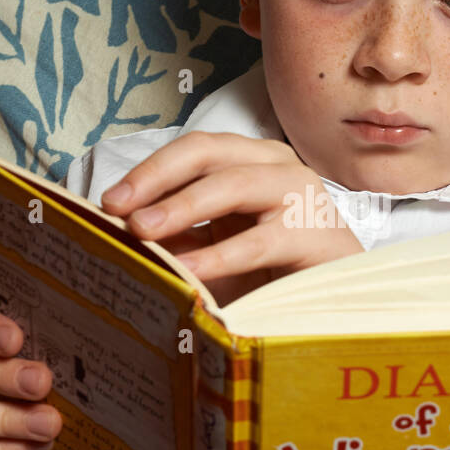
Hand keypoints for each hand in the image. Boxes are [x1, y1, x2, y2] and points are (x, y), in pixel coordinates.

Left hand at [100, 132, 364, 305]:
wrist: (340, 299)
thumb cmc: (275, 272)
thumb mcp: (217, 246)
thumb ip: (179, 234)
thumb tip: (120, 231)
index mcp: (250, 160)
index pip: (193, 150)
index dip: (149, 169)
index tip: (109, 200)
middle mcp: (275, 166)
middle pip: (207, 153)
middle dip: (155, 177)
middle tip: (116, 207)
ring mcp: (299, 194)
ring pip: (232, 185)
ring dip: (182, 206)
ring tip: (143, 230)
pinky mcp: (314, 234)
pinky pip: (257, 242)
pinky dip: (217, 256)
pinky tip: (188, 271)